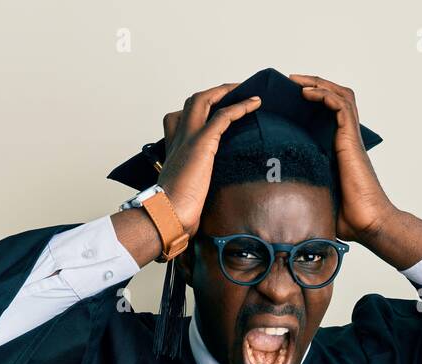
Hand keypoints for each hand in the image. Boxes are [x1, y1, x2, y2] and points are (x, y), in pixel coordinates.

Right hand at [155, 83, 262, 238]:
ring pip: (204, 100)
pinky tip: (254, 103)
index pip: (180, 118)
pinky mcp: (201, 143)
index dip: (199, 110)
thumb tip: (205, 194)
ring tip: (247, 91)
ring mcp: (188, 137)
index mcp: (173, 148)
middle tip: (235, 92)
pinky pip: (223, 116)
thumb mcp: (186, 190)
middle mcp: (178, 137)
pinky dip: (240, 106)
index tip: (217, 109)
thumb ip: (195, 183)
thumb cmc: (174, 210)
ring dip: (226, 92)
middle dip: (215, 93)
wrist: (167, 214)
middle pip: (193, 102)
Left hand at [288, 73, 397, 243]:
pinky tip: (306, 94)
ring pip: (340, 96)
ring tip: (295, 80)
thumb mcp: (316, 195)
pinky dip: (324, 95)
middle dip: (314, 83)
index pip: (329, 112)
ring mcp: (350, 139)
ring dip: (318, 83)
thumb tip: (276, 195)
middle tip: (290, 80)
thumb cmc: (346, 216)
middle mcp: (346, 139)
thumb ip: (302, 186)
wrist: (367, 223)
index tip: (289, 96)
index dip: (313, 99)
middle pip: (336, 96)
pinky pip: (340, 107)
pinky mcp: (350, 141)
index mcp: (338, 148)